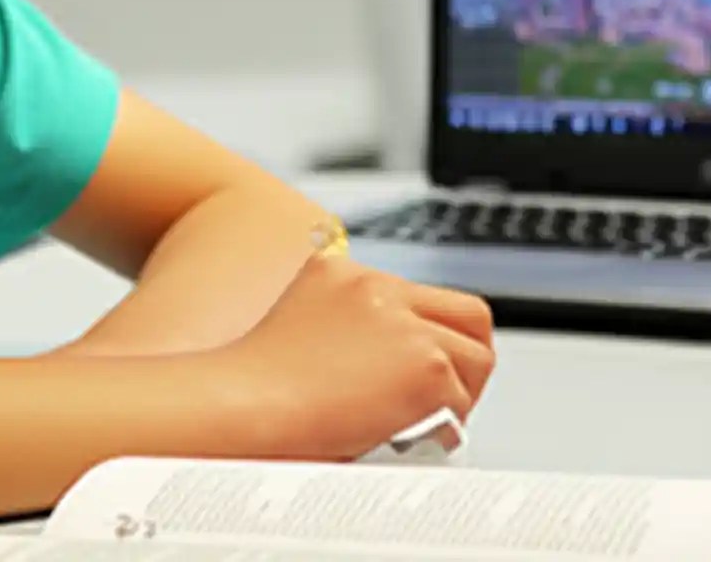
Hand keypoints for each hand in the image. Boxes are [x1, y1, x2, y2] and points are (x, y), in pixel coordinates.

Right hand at [218, 253, 494, 460]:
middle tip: (443, 398)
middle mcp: (377, 288)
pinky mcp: (423, 365)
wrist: (235, 410)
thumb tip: (380, 371)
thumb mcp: (294, 334)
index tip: (414, 372)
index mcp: (340, 273)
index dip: (429, 339)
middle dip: (465, 358)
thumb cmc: (248, 395)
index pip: (418, 297)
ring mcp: (404, 325)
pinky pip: (459, 401)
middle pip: (467, 315)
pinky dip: (441, 426)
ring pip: (475, 358)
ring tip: (421, 424)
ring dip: (457, 394)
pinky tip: (406, 438)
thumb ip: (341, 333)